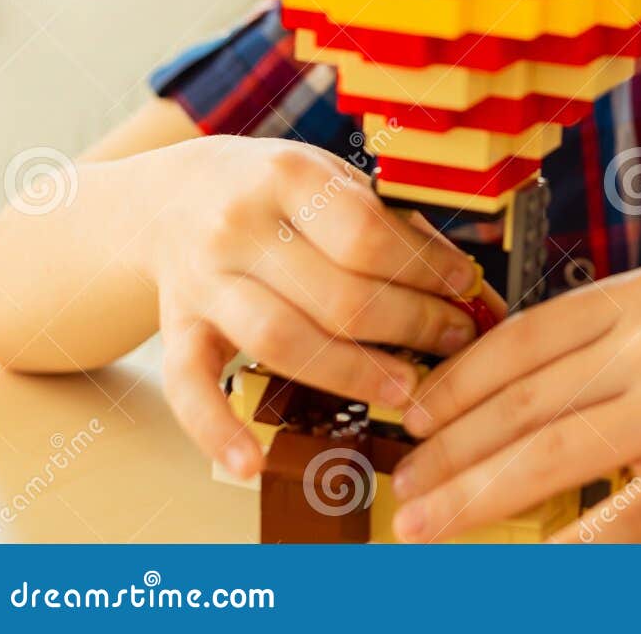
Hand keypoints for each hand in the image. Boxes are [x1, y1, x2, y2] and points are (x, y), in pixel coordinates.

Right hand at [137, 136, 501, 479]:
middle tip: (454, 341)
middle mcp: (239, 227)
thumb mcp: (332, 179)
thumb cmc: (275, 193)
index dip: (424, 270)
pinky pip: (187, 387)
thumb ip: (393, 225)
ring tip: (407, 389)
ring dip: (353, 374)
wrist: (171, 197)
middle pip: (336, 294)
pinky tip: (252, 463)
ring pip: (281, 341)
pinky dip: (216, 431)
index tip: (466, 289)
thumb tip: (470, 284)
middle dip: (411, 324)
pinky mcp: (177, 328)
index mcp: (287, 176)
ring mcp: (203, 282)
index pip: (367, 235)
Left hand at [387, 267, 640, 542]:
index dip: (457, 383)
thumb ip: (603, 352)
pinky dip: (554, 546)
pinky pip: (607, 516)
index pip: (521, 338)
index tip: (414, 418)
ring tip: (423, 525)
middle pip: (521, 401)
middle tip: (401, 485)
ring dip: (471, 498)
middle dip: (447, 450)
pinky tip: (514, 566)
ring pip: (544, 457)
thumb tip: (501, 403)